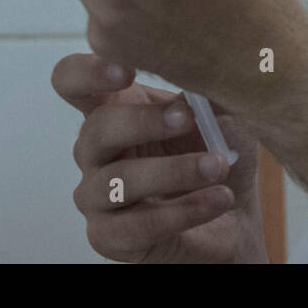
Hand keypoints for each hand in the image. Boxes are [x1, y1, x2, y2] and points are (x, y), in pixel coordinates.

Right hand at [53, 52, 269, 263]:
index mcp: (113, 108)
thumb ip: (209, 93)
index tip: (127, 70)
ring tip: (218, 166)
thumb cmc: (218, 157)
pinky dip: (184, 211)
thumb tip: (208, 71)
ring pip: (117, 181)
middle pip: (96, 129)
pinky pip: (138, 225)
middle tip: (189, 117)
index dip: (88, 72)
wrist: (235, 219)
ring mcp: (96, 195)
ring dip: (173, 170)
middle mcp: (95, 150)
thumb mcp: (223, 117)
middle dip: (143, 121)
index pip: (72, 81)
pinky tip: (218, 198)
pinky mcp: (109, 237)